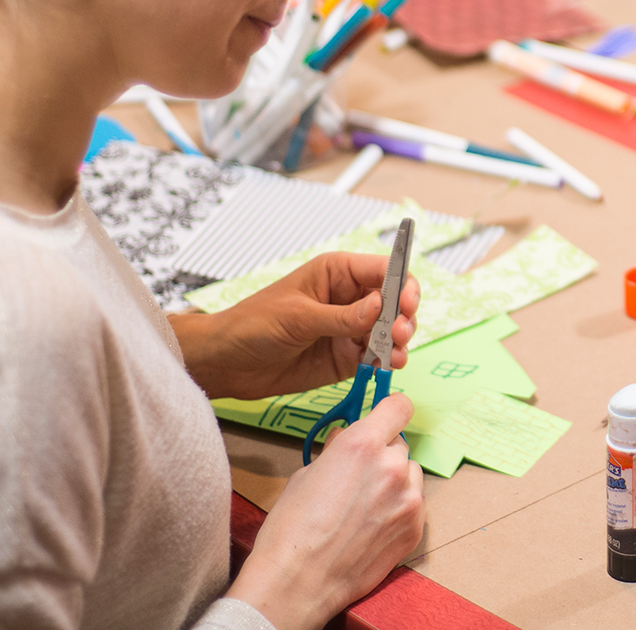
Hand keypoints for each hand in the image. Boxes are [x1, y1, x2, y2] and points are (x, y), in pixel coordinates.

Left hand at [169, 251, 420, 400]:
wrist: (227, 363)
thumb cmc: (253, 325)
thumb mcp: (298, 317)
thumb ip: (342, 316)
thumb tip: (382, 307)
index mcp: (338, 273)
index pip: (383, 270)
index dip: (402, 283)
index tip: (407, 302)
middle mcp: (350, 298)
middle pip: (394, 301)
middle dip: (403, 315)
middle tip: (398, 333)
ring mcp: (350, 328)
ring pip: (390, 330)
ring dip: (399, 339)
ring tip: (395, 353)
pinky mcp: (346, 357)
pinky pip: (376, 356)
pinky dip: (387, 360)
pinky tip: (388, 365)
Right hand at [228, 391, 425, 629]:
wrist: (297, 582)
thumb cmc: (292, 529)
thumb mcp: (306, 474)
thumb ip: (336, 451)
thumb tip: (345, 440)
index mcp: (362, 444)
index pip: (399, 406)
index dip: (391, 410)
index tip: (387, 416)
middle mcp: (392, 466)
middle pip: (399, 445)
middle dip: (382, 454)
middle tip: (359, 476)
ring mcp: (408, 499)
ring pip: (409, 475)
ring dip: (393, 482)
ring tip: (364, 506)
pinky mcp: (414, 528)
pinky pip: (413, 505)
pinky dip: (397, 509)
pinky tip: (371, 526)